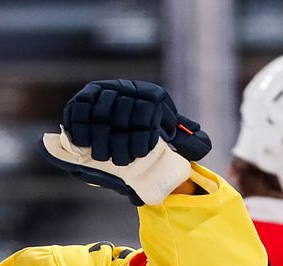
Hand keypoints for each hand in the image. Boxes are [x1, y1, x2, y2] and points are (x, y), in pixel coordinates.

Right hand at [40, 79, 211, 205]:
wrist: (130, 112)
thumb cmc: (154, 128)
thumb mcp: (172, 133)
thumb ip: (189, 141)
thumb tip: (203, 146)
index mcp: (154, 95)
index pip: (146, 113)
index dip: (141, 136)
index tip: (139, 154)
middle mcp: (130, 87)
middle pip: (121, 114)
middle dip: (119, 141)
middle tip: (120, 161)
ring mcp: (106, 88)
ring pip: (100, 112)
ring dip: (99, 137)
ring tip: (102, 155)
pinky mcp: (86, 93)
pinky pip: (80, 107)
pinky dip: (80, 124)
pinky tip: (84, 141)